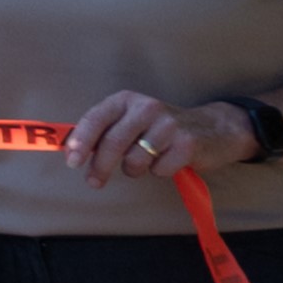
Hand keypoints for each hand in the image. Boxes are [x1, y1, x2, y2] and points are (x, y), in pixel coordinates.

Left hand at [64, 89, 250, 187]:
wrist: (213, 128)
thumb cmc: (159, 129)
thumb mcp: (130, 121)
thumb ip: (103, 132)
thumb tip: (70, 150)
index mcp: (126, 100)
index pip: (96, 118)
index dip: (80, 141)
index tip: (72, 162)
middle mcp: (146, 108)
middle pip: (112, 143)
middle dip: (99, 167)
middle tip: (94, 182)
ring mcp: (168, 124)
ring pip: (134, 161)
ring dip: (135, 169)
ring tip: (147, 161)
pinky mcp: (186, 143)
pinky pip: (159, 170)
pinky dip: (160, 172)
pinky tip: (169, 161)